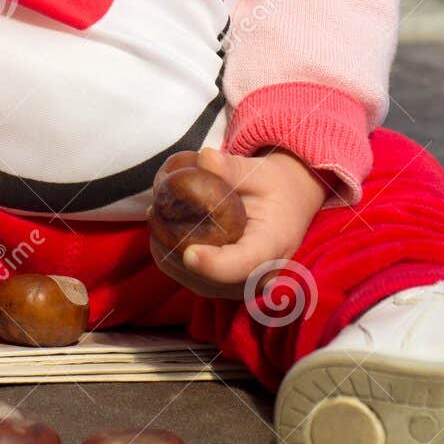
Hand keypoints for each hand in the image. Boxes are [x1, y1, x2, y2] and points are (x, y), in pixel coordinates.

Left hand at [144, 145, 327, 300]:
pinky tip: (161, 227)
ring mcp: (237, 285)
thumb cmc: (275, 187)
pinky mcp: (220, 285)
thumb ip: (233, 168)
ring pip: (191, 280)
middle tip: (156, 210)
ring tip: (156, 213)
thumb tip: (206, 158)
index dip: (215, 265)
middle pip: (209, 278)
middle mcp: (257, 276)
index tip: (190, 254)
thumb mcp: (261, 172)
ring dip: (167, 250)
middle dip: (177, 248)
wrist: (288, 206)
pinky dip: (169, 255)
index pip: (243, 265)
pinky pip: (186, 277)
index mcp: (272, 247)